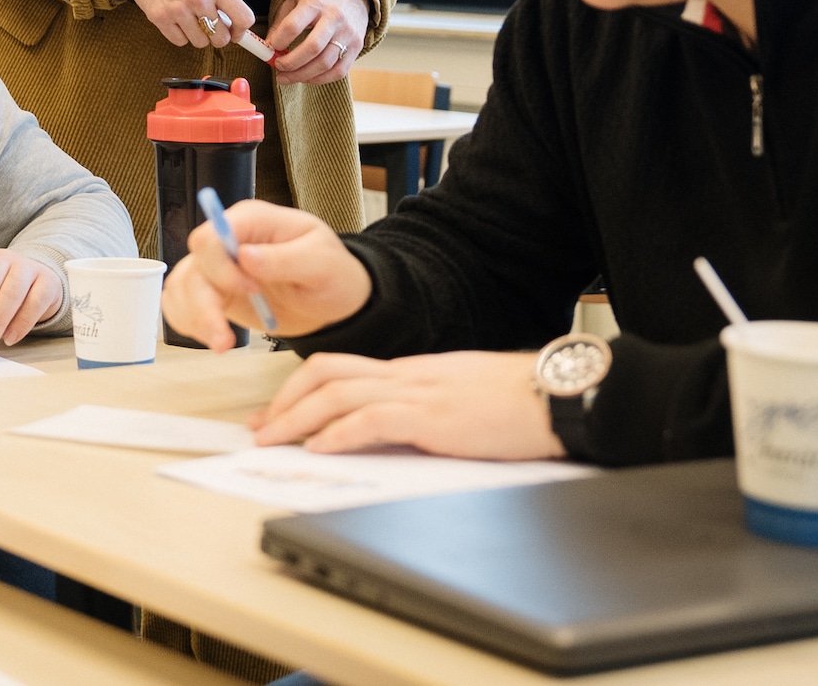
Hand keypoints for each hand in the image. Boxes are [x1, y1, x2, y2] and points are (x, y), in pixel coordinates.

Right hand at [126, 0, 253, 49]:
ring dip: (198, 36)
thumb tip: (232, 26)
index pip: (243, 18)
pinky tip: (176, 20)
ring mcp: (178, 10)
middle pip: (221, 38)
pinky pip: (180, 41)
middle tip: (212, 28)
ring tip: (191, 20)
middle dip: (218, 36)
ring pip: (200, 42)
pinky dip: (180, 35)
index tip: (236, 32)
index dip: (242, 31)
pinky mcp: (159, 18)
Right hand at [160, 199, 370, 347]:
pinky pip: (180, 301)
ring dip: (195, 319)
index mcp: (252, 221)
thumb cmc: (332, 273)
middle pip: (193, 265)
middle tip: (229, 336)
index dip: (222, 267)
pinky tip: (212, 337)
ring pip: (181, 286)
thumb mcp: (322, 262)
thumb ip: (285, 258)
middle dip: (205, 304)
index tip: (250, 290)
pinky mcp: (213, 291)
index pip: (212, 236)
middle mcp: (227, 240)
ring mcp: (217, 267)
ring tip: (222, 344)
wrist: (331, 302)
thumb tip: (245, 256)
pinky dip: (188, 322)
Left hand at [253, 350, 560, 458]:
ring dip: (297, 418)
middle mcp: (407, 375)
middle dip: (284, 401)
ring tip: (273, 441)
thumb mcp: (459, 398)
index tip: (276, 414)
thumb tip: (394, 430)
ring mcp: (419, 392)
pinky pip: (374, 419)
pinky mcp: (435, 417)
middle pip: (326, 373)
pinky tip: (321, 448)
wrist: (559, 395)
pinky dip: (340, 433)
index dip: (299, 389)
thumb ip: (424, 407)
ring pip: (338, 393)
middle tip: (259, 429)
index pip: (340, 369)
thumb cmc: (519, 401)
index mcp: (411, 371)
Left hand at [268, 0, 368, 86]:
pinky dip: (319, 79)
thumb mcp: (295, 0)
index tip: (270, 48)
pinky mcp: (357, 47)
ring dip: (302, 75)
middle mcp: (334, 18)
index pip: (293, 25)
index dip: (279, 41)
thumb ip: (281, 23)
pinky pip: (339, 71)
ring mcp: (348, 34)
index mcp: (315, 3)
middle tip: (278, 68)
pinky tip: (306, 77)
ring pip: (325, 63)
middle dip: (291, 63)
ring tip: (287, 77)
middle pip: (312, 48)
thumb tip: (268, 47)